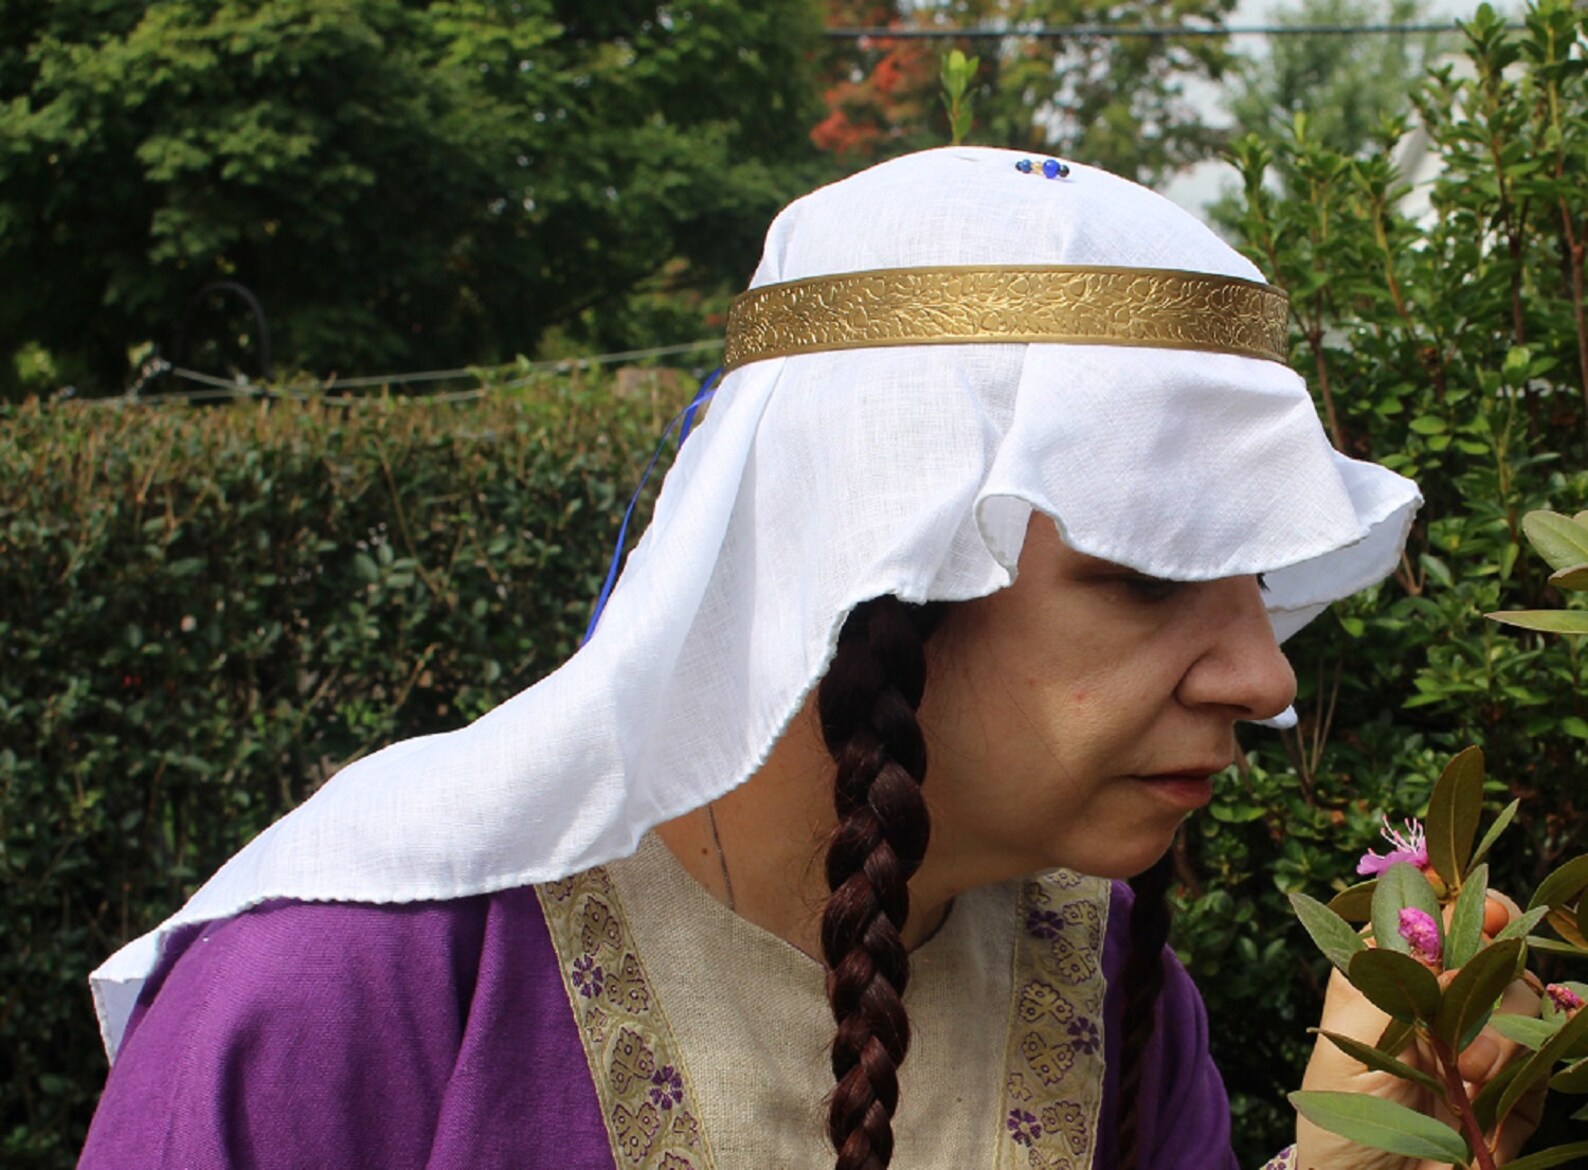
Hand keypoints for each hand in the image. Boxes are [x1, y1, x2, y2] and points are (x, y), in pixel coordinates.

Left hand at [1292, 894, 1546, 1169]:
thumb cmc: (1341, 1127)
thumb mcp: (1344, 1056)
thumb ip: (1383, 993)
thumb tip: (1432, 936)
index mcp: (1388, 985)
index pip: (1428, 924)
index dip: (1457, 907)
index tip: (1484, 909)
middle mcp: (1440, 1007)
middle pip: (1492, 951)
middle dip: (1495, 964)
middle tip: (1486, 982)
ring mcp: (1484, 1046)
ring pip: (1525, 999)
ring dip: (1501, 1033)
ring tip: (1465, 1080)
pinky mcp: (1519, 1092)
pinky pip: (1547, 1057)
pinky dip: (1530, 1068)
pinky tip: (1490, 1101)